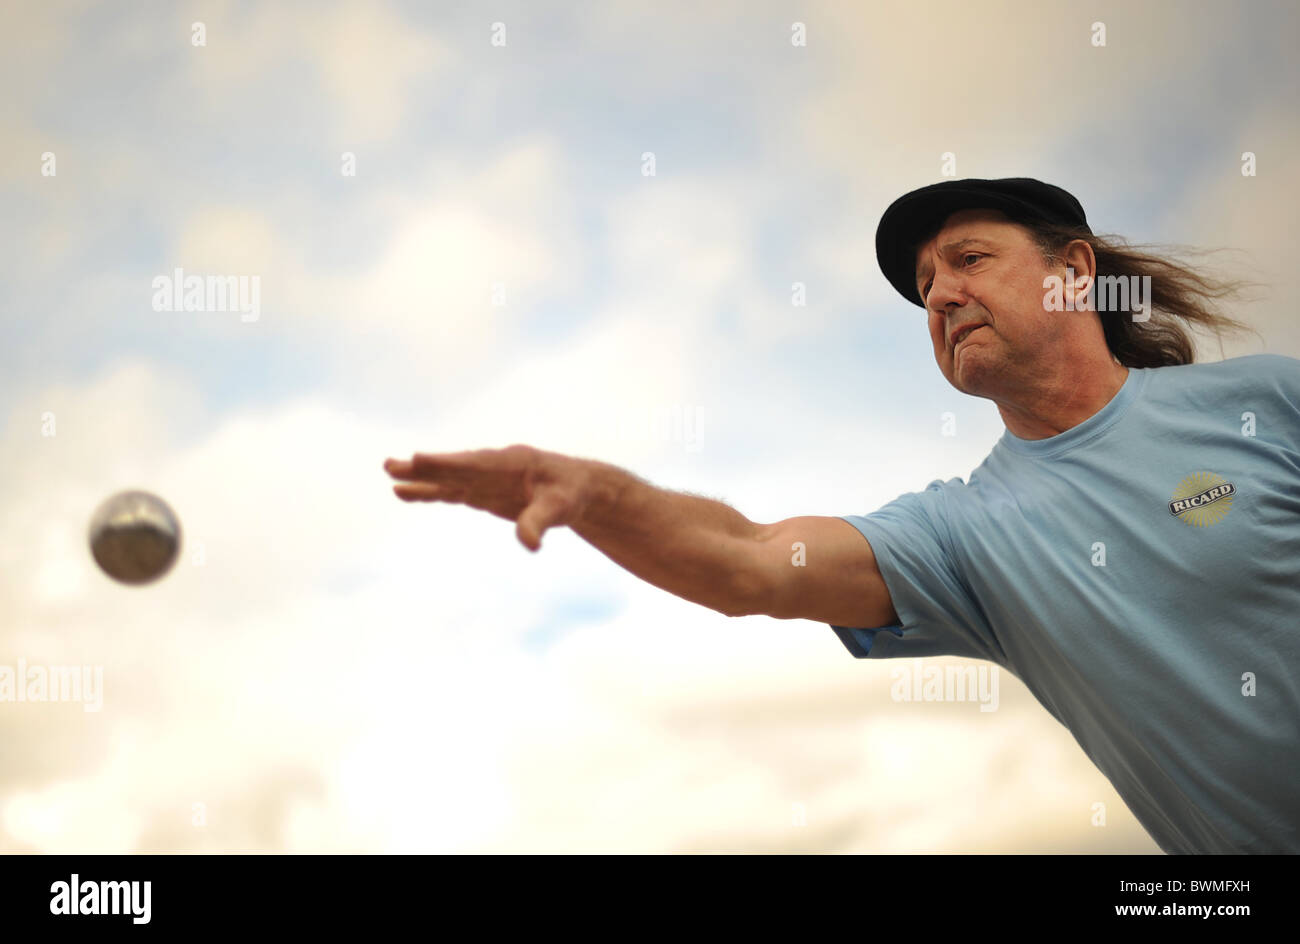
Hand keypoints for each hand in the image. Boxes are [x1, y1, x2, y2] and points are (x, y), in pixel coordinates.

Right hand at [383, 444, 589, 551]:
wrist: (576, 488)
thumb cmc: (570, 493)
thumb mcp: (561, 507)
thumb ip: (540, 521)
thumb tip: (529, 544)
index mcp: (512, 462)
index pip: (474, 464)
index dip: (447, 463)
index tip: (419, 458)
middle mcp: (493, 466)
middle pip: (454, 468)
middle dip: (425, 468)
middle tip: (391, 465)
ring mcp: (485, 478)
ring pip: (448, 479)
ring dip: (420, 480)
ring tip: (390, 477)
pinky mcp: (481, 491)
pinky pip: (451, 491)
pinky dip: (430, 492)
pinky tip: (405, 493)